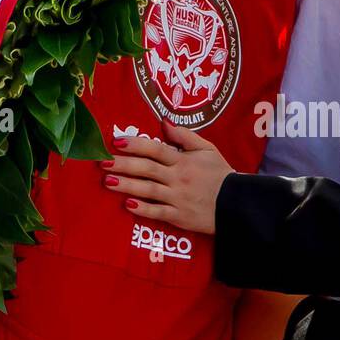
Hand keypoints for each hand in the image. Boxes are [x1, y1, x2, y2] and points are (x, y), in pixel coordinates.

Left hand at [99, 122, 233, 234]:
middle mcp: (178, 178)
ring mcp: (178, 198)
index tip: (116, 141)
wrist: (238, 204)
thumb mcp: (207, 149)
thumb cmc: (220, 175)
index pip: (156, 149)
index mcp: (184, 160)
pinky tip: (127, 205)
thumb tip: (163, 121)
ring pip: (148, 190)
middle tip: (102, 161)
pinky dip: (143, 209)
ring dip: (126, 185)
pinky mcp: (179, 217)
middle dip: (123, 164)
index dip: (135, 144)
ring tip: (107, 181)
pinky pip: (158, 213)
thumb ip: (185, 136)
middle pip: (146, 169)